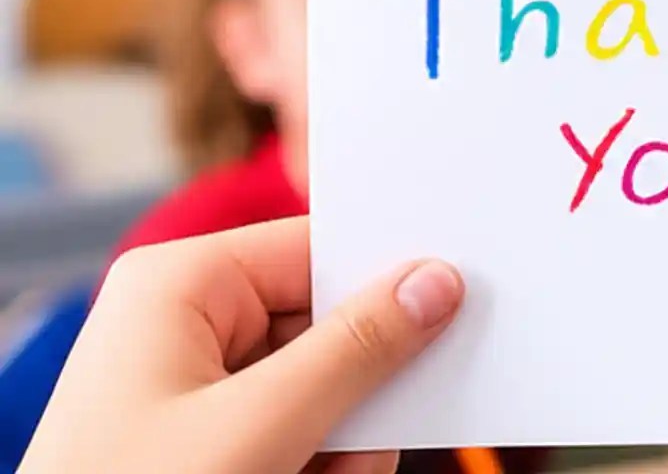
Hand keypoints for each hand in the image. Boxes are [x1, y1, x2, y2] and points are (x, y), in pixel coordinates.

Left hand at [19, 217, 463, 473]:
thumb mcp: (259, 426)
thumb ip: (357, 352)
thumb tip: (434, 285)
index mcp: (182, 284)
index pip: (316, 248)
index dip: (385, 278)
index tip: (452, 306)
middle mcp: (191, 321)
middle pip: (330, 326)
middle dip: (357, 395)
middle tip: (349, 448)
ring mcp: (201, 382)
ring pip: (327, 388)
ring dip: (340, 444)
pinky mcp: (214, 433)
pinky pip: (303, 429)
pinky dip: (319, 465)